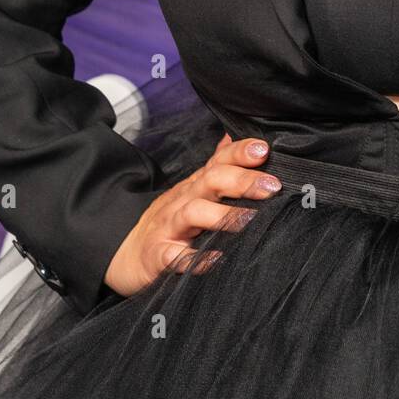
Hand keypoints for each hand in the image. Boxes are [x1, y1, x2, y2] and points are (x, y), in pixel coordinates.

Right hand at [104, 133, 280, 296]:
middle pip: (211, 181)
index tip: (264, 150)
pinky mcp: (157, 256)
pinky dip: (195, 259)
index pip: (218, 160)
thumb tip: (239, 139)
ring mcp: (169, 227)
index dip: (240, 152)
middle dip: (242, 180)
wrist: (125, 253)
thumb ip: (218, 166)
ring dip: (223, 215)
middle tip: (272, 187)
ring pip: (193, 213)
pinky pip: (175, 257)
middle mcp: (182, 200)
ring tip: (249, 219)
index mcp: (195, 185)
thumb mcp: (193, 190)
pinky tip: (215, 260)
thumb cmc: (170, 220)